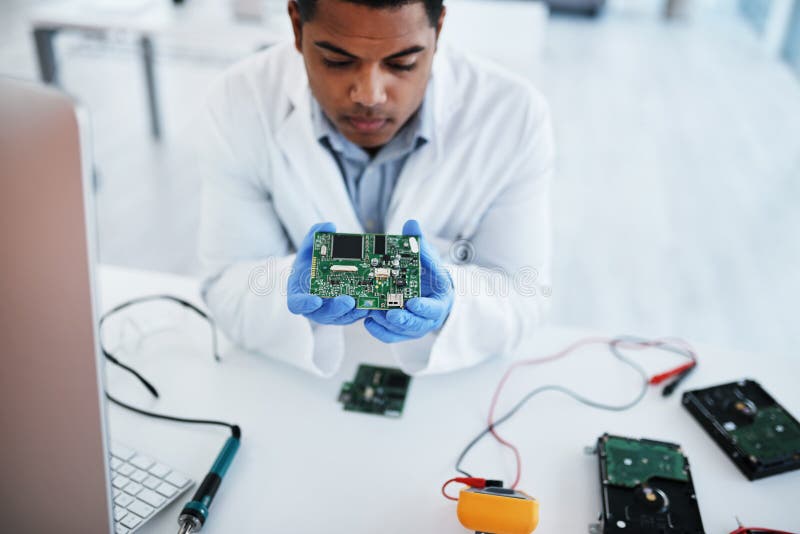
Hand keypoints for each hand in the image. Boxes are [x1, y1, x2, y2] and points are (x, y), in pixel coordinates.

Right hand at [287, 222, 368, 324]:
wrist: (318, 274)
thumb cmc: (310, 263)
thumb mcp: (309, 248)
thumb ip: (315, 236)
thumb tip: (329, 226)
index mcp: (299, 294)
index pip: (298, 304)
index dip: (305, 304)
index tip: (315, 300)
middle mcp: (315, 308)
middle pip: (324, 314)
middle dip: (337, 308)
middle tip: (349, 300)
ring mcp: (331, 313)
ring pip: (342, 317)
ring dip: (355, 311)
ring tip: (366, 302)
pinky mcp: (346, 314)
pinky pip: (355, 315)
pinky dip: (364, 309)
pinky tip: (374, 302)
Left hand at [364, 219, 453, 342]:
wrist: (431, 294)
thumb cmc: (430, 277)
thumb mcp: (427, 260)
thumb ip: (419, 245)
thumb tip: (411, 224)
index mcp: (439, 301)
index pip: (433, 308)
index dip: (423, 307)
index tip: (412, 302)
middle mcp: (427, 318)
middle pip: (416, 325)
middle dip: (403, 319)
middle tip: (390, 312)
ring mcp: (414, 327)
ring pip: (400, 331)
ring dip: (386, 323)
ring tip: (373, 312)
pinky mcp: (401, 332)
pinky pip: (390, 336)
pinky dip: (379, 331)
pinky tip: (368, 321)